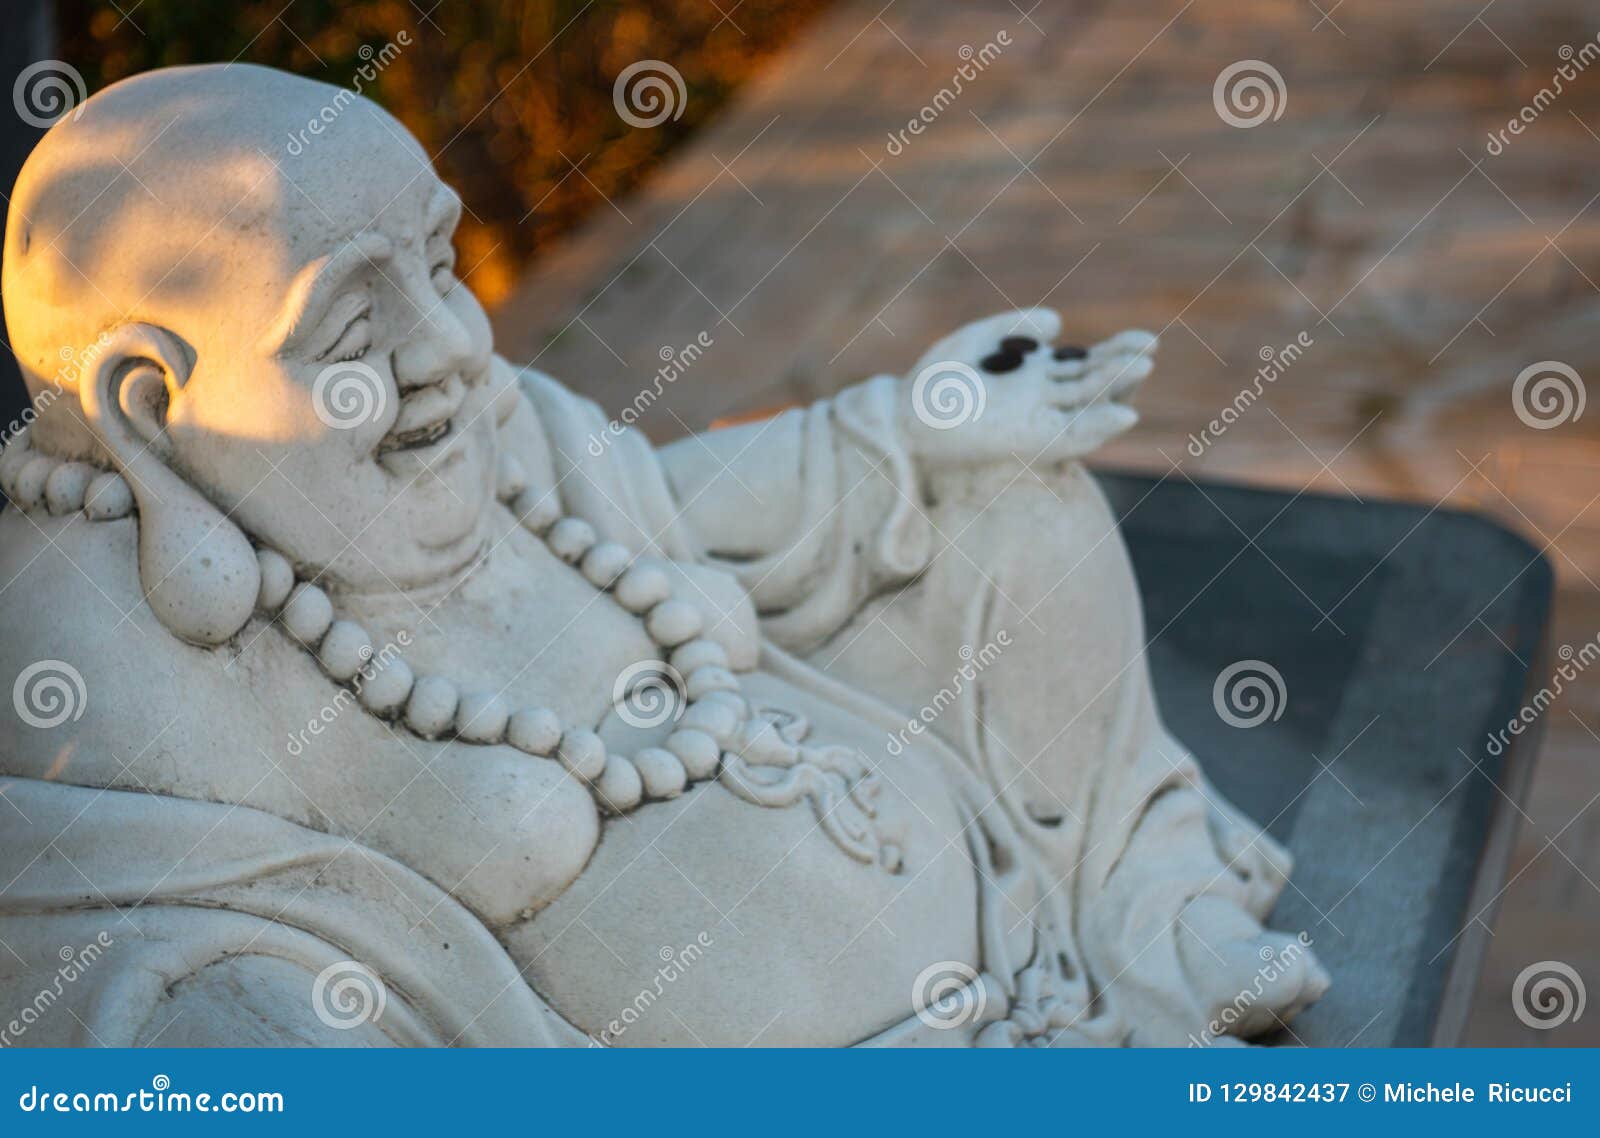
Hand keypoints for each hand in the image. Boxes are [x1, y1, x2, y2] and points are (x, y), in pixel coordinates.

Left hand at [897, 308, 1156, 467]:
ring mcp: (1037, 423)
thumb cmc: (933, 382)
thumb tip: (1058, 322)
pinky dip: (1098, 428)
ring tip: (1143, 368)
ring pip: (1089, 408)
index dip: (1116, 352)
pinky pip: (1072, 439)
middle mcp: (1041, 402)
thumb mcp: (977, 340)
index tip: (1145, 339)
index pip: (1086, 366)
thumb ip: (1017, 327)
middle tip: (1151, 348)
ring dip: (1117, 391)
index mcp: (1034, 378)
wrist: (903, 417)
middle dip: (1123, 366)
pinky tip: (1123, 414)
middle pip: (1095, 385)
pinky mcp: (1027, 443)